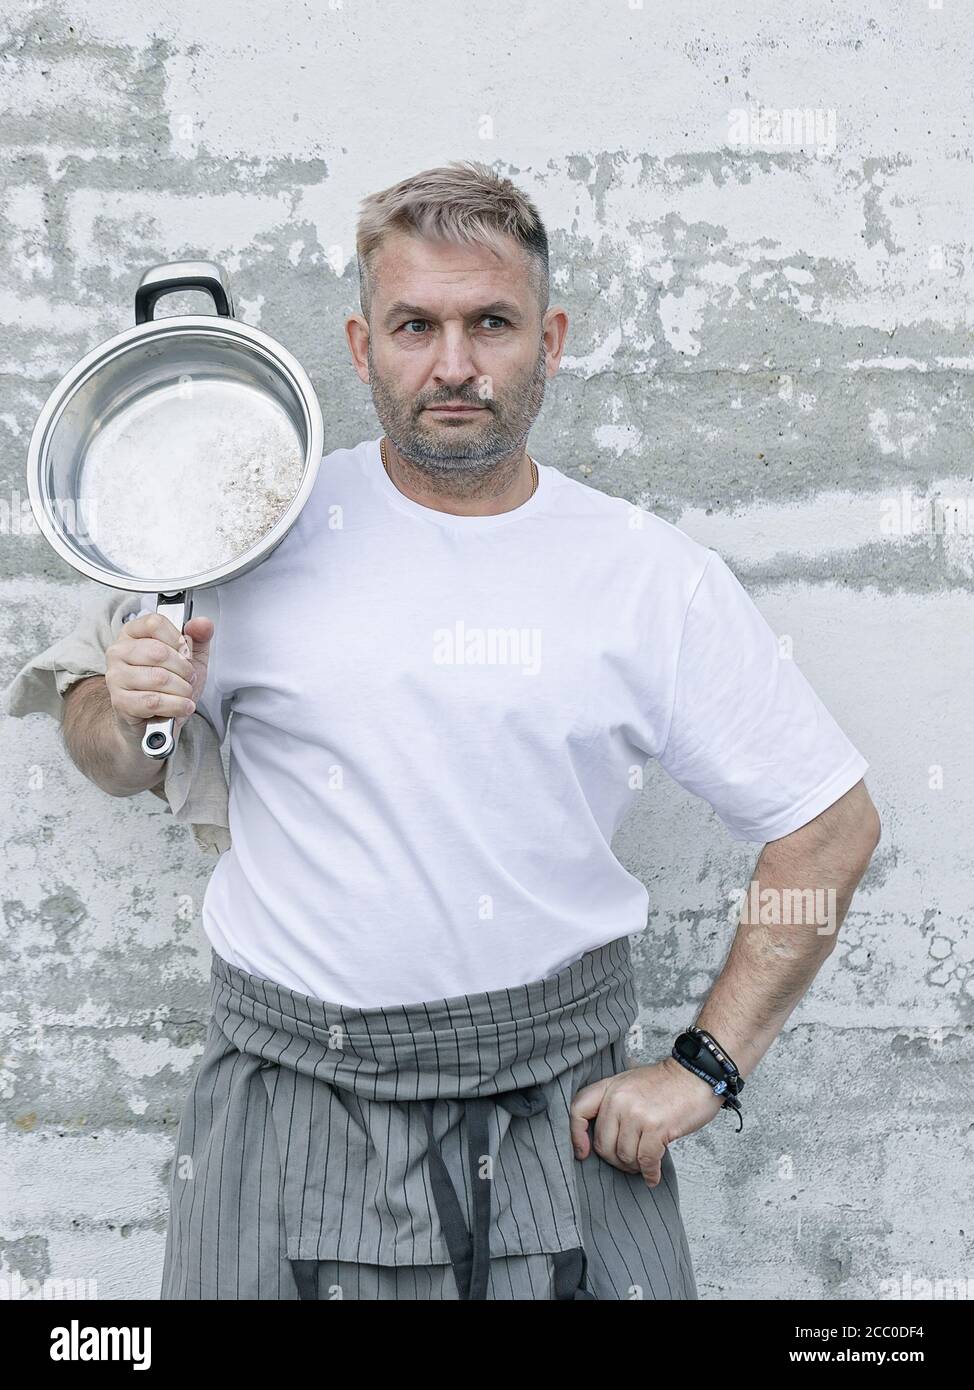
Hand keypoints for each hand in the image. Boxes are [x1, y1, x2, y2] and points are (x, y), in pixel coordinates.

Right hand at [105, 612, 214, 743]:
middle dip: (184, 669)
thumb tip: (202, 623)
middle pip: (159, 652)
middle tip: (188, 678)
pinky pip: (154, 701)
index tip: (185, 653)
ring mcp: (116, 677)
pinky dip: (176, 705)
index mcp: (133, 633)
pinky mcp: (120, 702)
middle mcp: (119, 652)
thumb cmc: (169, 685)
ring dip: (182, 689)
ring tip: (184, 693)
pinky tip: (182, 706)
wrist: (155, 720)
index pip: (155, 623)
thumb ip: (199, 637)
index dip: (178, 639)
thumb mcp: (190, 658)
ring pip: (159, 678)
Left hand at [569, 1056, 726, 1187]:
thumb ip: (613, 1101)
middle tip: (628, 1162)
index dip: (575, 1135)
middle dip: (615, 1160)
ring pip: (624, 1155)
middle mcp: (619, 1099)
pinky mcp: (656, 1127)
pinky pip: (645, 1160)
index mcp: (610, 1087)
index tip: (583, 1152)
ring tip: (643, 1165)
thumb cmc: (667, 1082)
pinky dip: (649, 1173)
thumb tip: (598, 1133)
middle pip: (602, 1144)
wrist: (697, 1074)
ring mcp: (636, 1113)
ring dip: (634, 1167)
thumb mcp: (631, 1081)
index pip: (578, 1111)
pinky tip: (653, 1175)